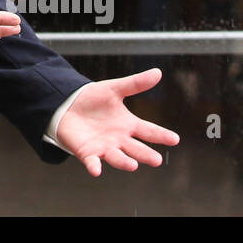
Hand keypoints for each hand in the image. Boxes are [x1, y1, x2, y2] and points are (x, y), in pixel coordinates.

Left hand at [54, 69, 180, 175]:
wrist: (67, 104)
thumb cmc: (93, 99)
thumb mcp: (114, 88)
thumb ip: (135, 83)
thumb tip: (158, 72)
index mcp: (128, 125)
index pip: (149, 131)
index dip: (161, 135)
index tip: (175, 139)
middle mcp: (119, 139)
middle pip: (136, 149)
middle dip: (146, 155)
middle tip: (156, 160)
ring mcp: (104, 147)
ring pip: (117, 157)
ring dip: (124, 162)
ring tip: (133, 165)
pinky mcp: (87, 152)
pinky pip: (92, 161)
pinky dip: (94, 166)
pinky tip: (96, 170)